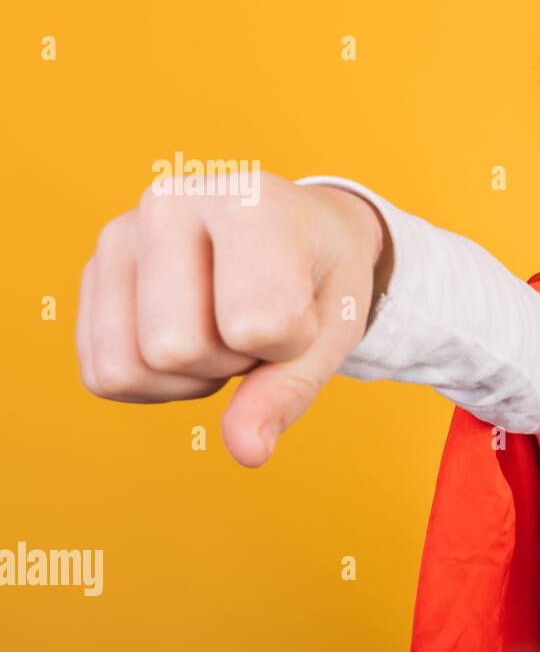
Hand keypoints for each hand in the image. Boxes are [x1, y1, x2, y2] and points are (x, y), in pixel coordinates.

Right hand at [75, 170, 388, 467]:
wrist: (298, 232)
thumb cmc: (321, 275)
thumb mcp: (335, 329)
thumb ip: (292, 389)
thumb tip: (246, 451)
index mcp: (247, 201)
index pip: (256, 326)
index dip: (292, 343)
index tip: (305, 307)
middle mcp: (170, 201)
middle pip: (175, 348)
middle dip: (233, 361)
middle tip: (259, 322)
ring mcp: (119, 233)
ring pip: (132, 366)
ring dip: (193, 375)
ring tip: (224, 326)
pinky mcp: (92, 273)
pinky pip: (106, 376)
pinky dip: (156, 383)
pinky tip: (190, 338)